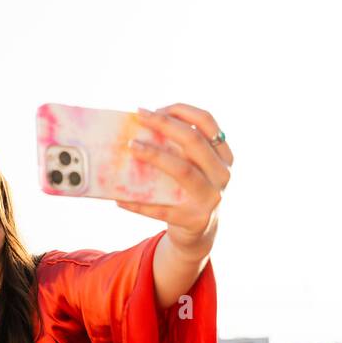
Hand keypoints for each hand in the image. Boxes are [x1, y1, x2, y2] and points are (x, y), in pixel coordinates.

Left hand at [120, 103, 233, 255]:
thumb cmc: (188, 191)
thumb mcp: (194, 168)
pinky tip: (118, 198)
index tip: (154, 109)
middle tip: (139, 118)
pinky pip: (160, 208)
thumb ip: (180, 149)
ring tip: (131, 146)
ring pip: (182, 170)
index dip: (181, 111)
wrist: (197, 234)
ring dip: (154, 155)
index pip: (207, 122)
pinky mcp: (192, 219)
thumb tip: (139, 126)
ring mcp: (209, 198)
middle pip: (193, 142)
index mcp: (223, 156)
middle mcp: (221, 175)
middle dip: (164, 125)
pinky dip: (137, 202)